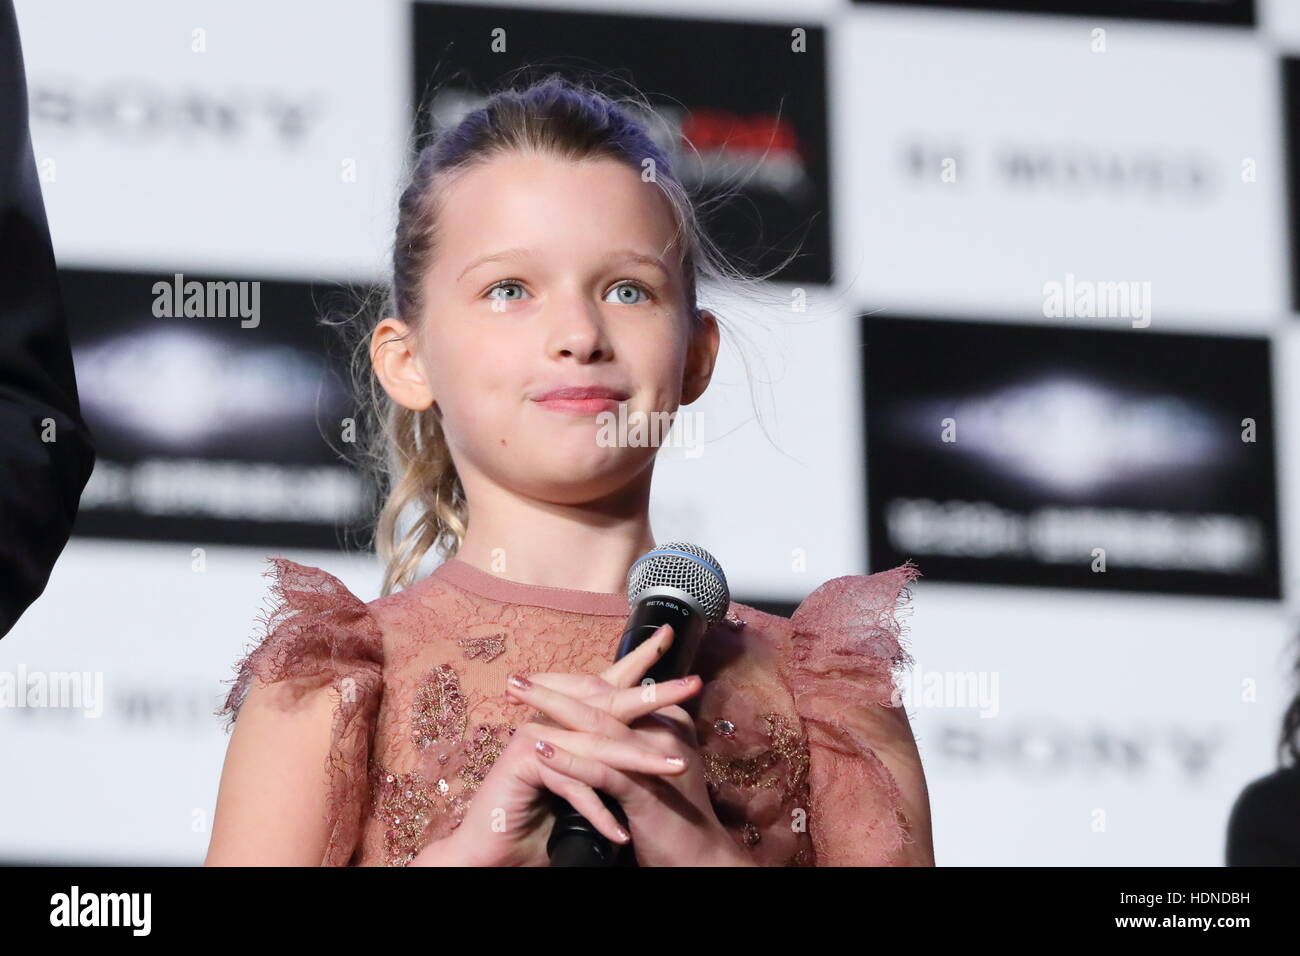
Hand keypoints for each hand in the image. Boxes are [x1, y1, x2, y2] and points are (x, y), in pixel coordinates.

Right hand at [409, 624, 696, 865]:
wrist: (500, 852)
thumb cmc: (545, 820)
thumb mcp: (592, 785)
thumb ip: (613, 760)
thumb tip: (662, 743)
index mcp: (570, 717)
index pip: (610, 683)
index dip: (641, 658)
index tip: (672, 633)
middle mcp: (554, 717)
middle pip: (610, 701)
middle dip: (654, 693)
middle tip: (691, 685)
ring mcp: (537, 734)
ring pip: (598, 745)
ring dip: (640, 762)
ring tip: (677, 769)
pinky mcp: (524, 761)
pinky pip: (573, 783)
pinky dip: (599, 812)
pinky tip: (622, 833)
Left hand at [505, 625, 753, 866]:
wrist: (698, 859)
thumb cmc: (671, 813)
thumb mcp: (653, 765)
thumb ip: (632, 739)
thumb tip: (596, 719)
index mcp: (667, 720)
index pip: (613, 690)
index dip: (570, 683)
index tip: (532, 678)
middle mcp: (665, 730)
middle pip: (604, 699)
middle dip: (555, 688)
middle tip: (515, 680)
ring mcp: (656, 757)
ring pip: (599, 726)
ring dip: (553, 710)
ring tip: (518, 701)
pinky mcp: (646, 791)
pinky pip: (602, 771)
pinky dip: (569, 759)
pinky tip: (540, 750)